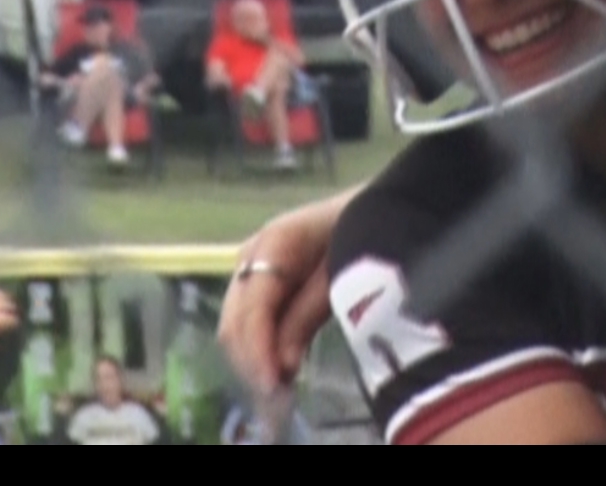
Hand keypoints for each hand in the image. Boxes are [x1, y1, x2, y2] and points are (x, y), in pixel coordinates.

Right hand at [218, 197, 351, 400]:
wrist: (372, 206)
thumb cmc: (362, 232)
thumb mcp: (342, 272)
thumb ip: (308, 315)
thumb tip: (282, 366)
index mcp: (273, 243)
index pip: (252, 308)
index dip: (259, 351)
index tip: (274, 386)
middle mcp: (250, 255)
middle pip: (234, 321)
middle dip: (252, 362)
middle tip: (278, 399)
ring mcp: (250, 267)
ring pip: (236, 326)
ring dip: (254, 359)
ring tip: (281, 390)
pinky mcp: (258, 283)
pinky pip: (249, 321)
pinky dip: (261, 348)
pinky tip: (280, 370)